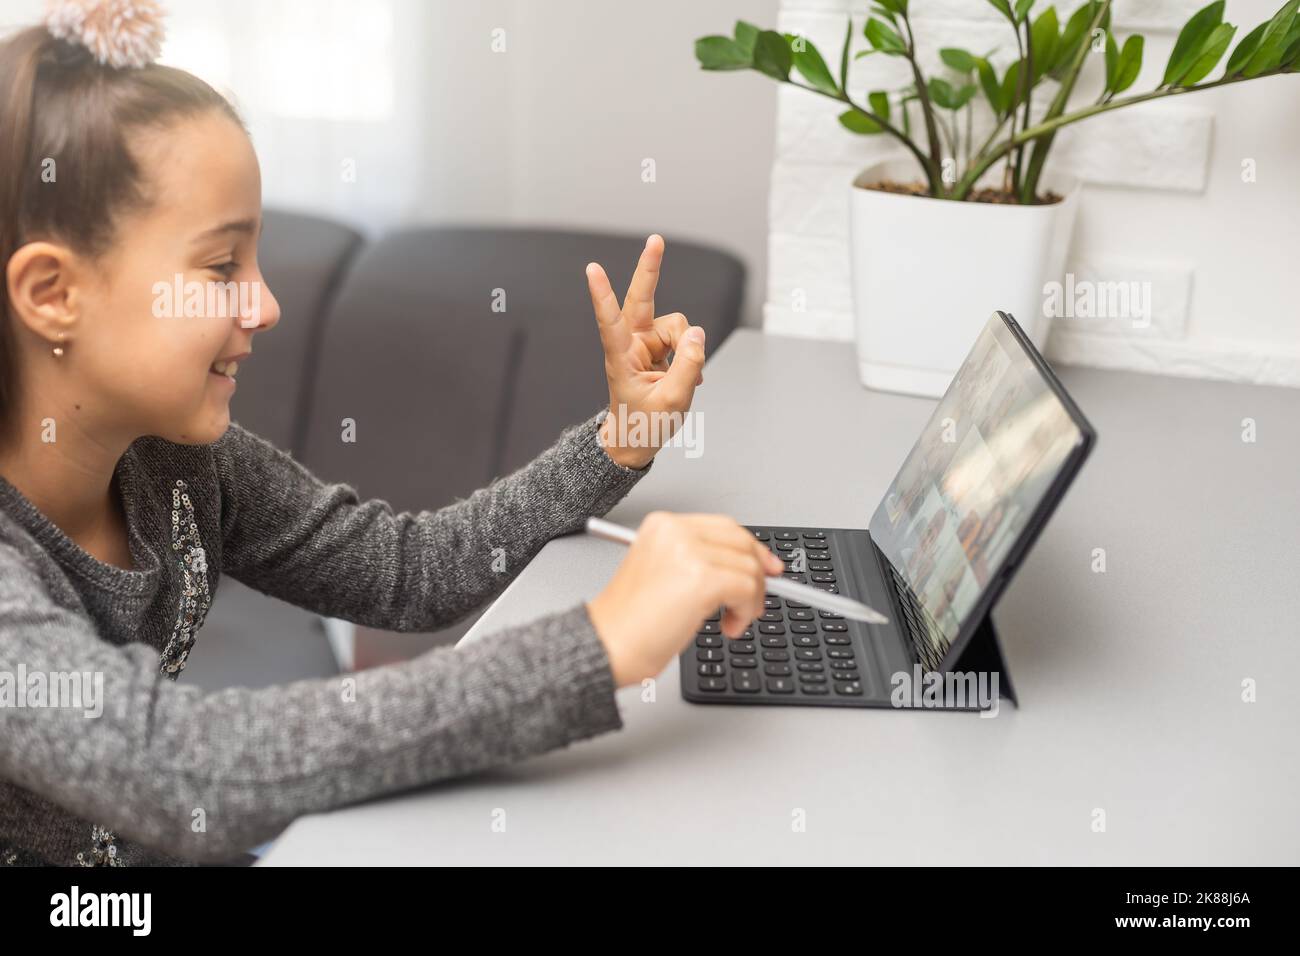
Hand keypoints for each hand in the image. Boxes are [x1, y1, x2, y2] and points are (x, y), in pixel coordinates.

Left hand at [586, 235, 706, 469]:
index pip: (610, 322)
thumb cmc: (643, 424)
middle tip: (656, 239)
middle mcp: (631, 344)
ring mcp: (645, 345)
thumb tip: (698, 334)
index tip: (592, 269)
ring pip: (677, 326)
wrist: (636, 439)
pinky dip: (691, 356)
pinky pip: (684, 340)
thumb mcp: (672, 401)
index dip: (603, 295)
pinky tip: (687, 376)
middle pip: (642, 299)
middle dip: (650, 269)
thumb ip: (688, 366)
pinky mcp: (658, 349)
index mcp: (621, 358)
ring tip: (687, 378)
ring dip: (689, 347)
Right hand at [586, 512, 784, 686]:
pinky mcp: (702, 579)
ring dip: (750, 600)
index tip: (765, 568)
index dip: (749, 548)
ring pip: (749, 567)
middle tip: (755, 601)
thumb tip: (749, 566)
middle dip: (757, 573)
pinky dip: (746, 611)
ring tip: (731, 621)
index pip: (723, 527)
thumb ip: (702, 562)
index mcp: (663, 525)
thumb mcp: (664, 574)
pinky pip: (747, 588)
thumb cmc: (630, 621)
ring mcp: (689, 552)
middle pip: (740, 542)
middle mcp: (675, 531)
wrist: (608, 644)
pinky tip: (729, 626)